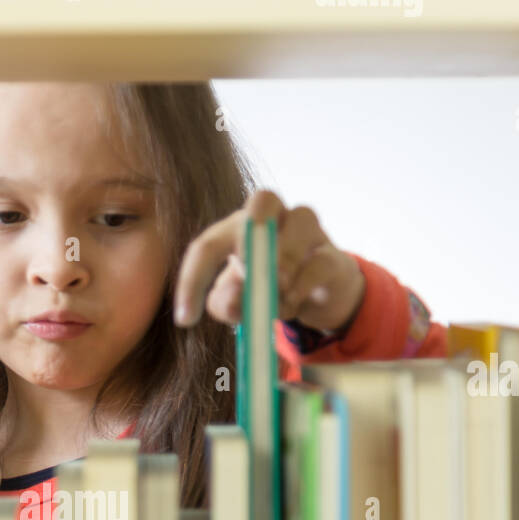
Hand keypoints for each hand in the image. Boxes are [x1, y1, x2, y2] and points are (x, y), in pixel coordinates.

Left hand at [173, 189, 364, 334]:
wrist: (317, 297)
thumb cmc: (268, 290)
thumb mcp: (237, 302)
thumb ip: (226, 302)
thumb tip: (237, 300)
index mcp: (239, 229)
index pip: (208, 244)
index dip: (193, 280)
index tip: (185, 320)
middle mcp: (275, 219)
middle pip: (263, 198)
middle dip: (253, 235)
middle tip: (245, 273)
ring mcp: (308, 232)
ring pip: (300, 222)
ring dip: (282, 269)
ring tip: (275, 302)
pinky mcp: (333, 255)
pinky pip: (319, 263)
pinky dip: (301, 289)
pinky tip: (292, 305)